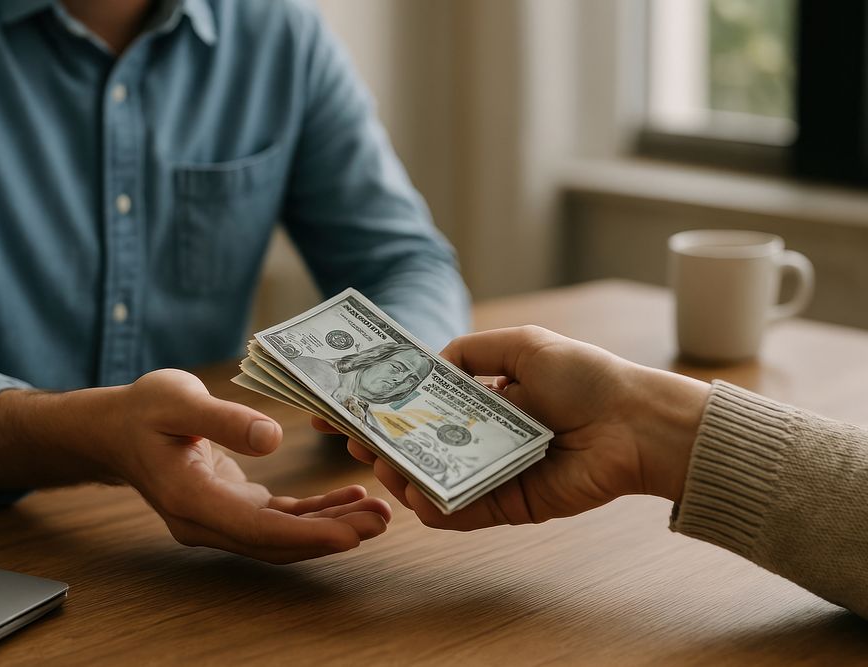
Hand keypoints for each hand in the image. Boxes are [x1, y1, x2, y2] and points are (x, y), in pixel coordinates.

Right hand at [0, 369, 390, 563]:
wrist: (116, 428)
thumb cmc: (144, 410)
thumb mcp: (178, 401)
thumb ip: (223, 420)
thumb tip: (272, 437)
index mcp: (192, 500)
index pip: (260, 530)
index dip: (310, 534)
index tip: (353, 533)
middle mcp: (206, 521)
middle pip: (278, 542)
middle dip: (332, 534)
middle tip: (382, 521)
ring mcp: (217, 519)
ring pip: (282, 535)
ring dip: (329, 526)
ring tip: (375, 513)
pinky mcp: (230, 507)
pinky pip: (277, 518)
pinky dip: (312, 512)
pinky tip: (346, 499)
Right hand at [340, 327, 708, 530]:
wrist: (635, 425)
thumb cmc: (586, 378)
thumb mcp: (522, 345)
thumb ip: (470, 353)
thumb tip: (427, 366)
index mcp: (483, 400)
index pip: (419, 404)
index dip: (381, 404)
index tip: (340, 403)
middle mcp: (482, 437)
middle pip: (417, 445)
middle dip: (378, 441)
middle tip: (347, 437)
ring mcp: (492, 474)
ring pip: (431, 481)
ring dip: (399, 474)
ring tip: (381, 463)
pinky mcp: (508, 506)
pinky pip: (461, 512)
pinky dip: (434, 507)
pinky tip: (416, 496)